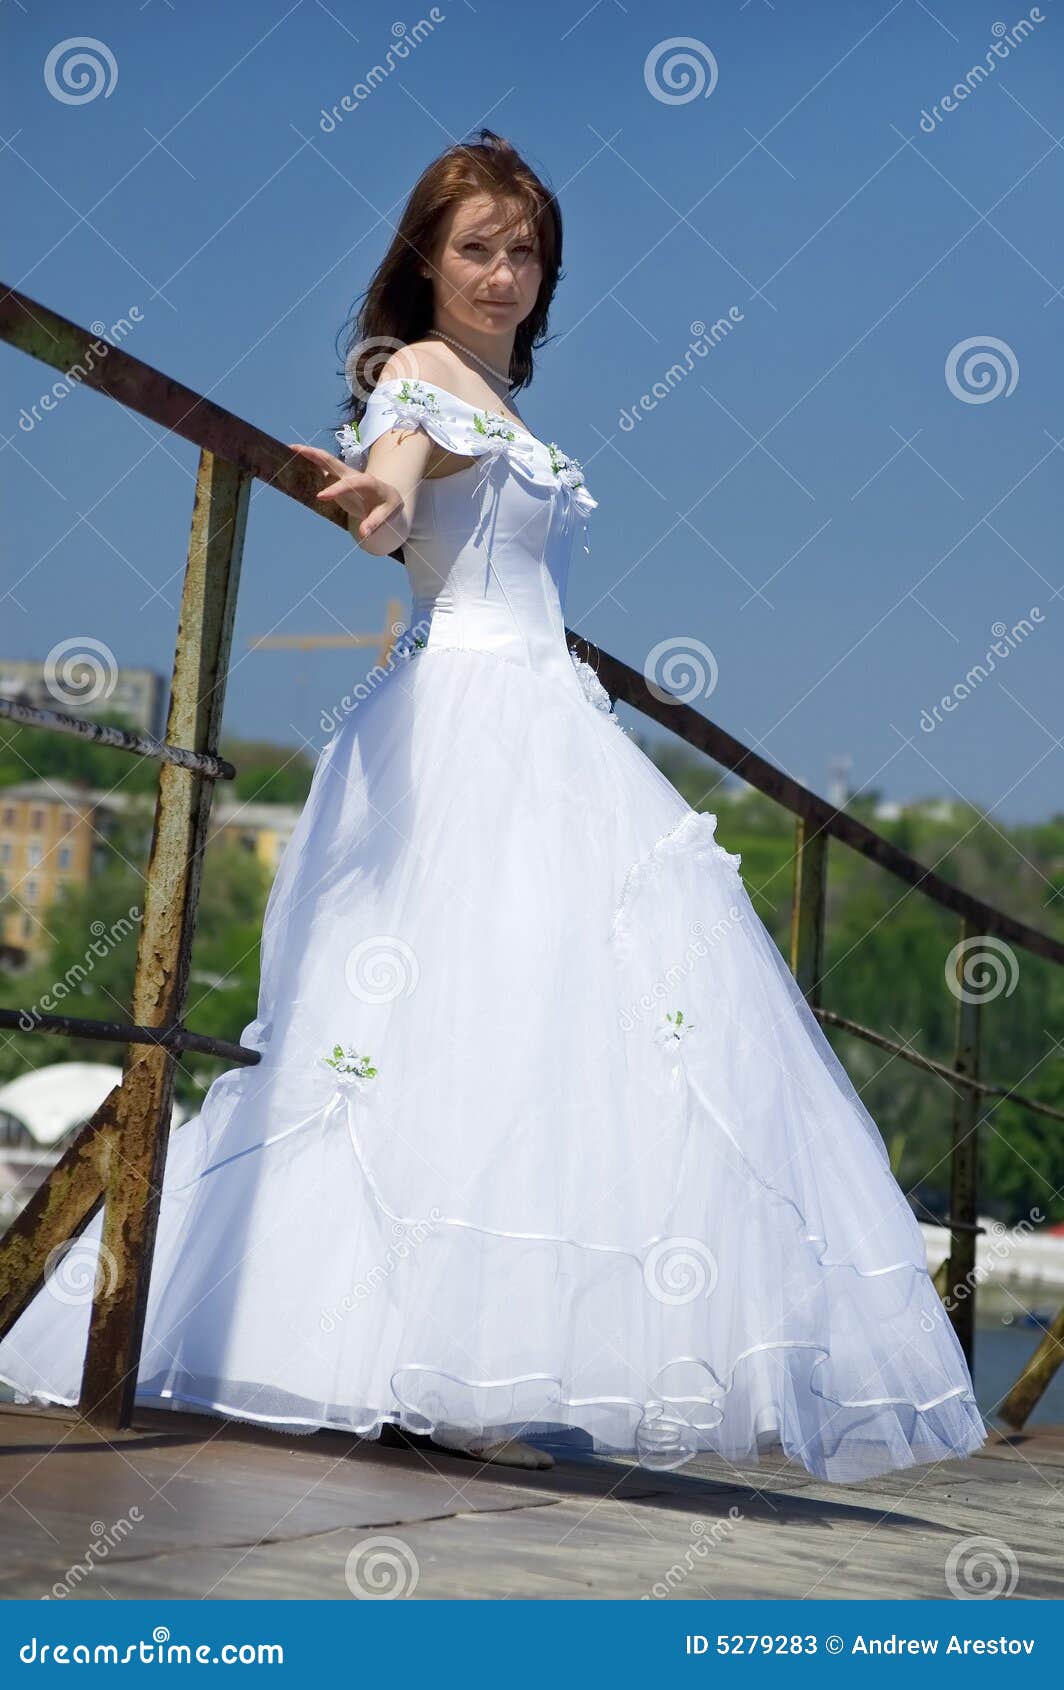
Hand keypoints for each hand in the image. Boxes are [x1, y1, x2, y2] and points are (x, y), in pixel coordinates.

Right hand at [286, 443, 402, 540]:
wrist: (388, 497)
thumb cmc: (388, 505)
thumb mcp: (387, 515)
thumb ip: (374, 523)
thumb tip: (363, 534)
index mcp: (367, 482)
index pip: (350, 483)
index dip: (335, 489)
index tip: (321, 496)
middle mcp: (353, 474)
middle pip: (332, 461)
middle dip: (314, 454)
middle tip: (294, 449)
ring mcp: (343, 475)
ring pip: (324, 462)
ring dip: (307, 455)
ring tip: (288, 449)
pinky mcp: (337, 479)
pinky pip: (321, 470)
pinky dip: (308, 465)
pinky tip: (294, 463)